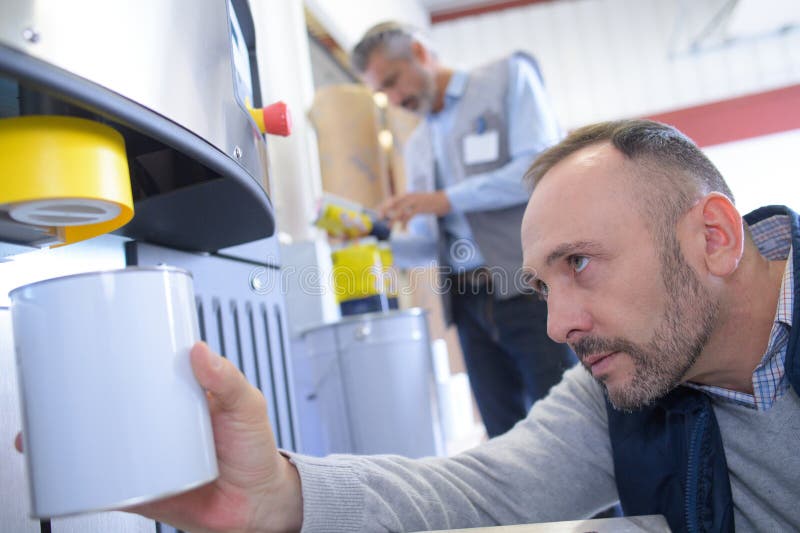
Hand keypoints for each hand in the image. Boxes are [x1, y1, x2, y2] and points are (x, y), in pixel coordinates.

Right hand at [15, 342, 302, 532]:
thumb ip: (229, 380)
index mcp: (182, 396)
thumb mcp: (248, 406)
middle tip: (72, 385)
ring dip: (78, 434)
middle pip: (116, 403)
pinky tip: (72, 467)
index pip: (145, 371)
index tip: (101, 345)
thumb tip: (200, 351)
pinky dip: (85, 477)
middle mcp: (161, 422)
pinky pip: (105, 483)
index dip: (122, 359)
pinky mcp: (141, 488)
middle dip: (89, 395)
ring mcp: (148, 455)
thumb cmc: (255, 451)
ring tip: (60, 423)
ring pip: (103, 441)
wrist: (257, 504)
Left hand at [378, 191, 451, 227]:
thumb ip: (407, 209)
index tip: (378, 212)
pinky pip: (409, 216)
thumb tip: (398, 218)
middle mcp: (409, 197)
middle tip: (380, 218)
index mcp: (407, 195)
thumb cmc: (429, 203)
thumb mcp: (416, 204)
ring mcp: (415, 202)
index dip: (384, 205)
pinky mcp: (420, 208)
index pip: (392, 199)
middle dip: (385, 210)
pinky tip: (402, 229)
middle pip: (393, 203)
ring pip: (400, 210)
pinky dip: (404, 223)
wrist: (444, 200)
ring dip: (393, 219)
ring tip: (389, 226)